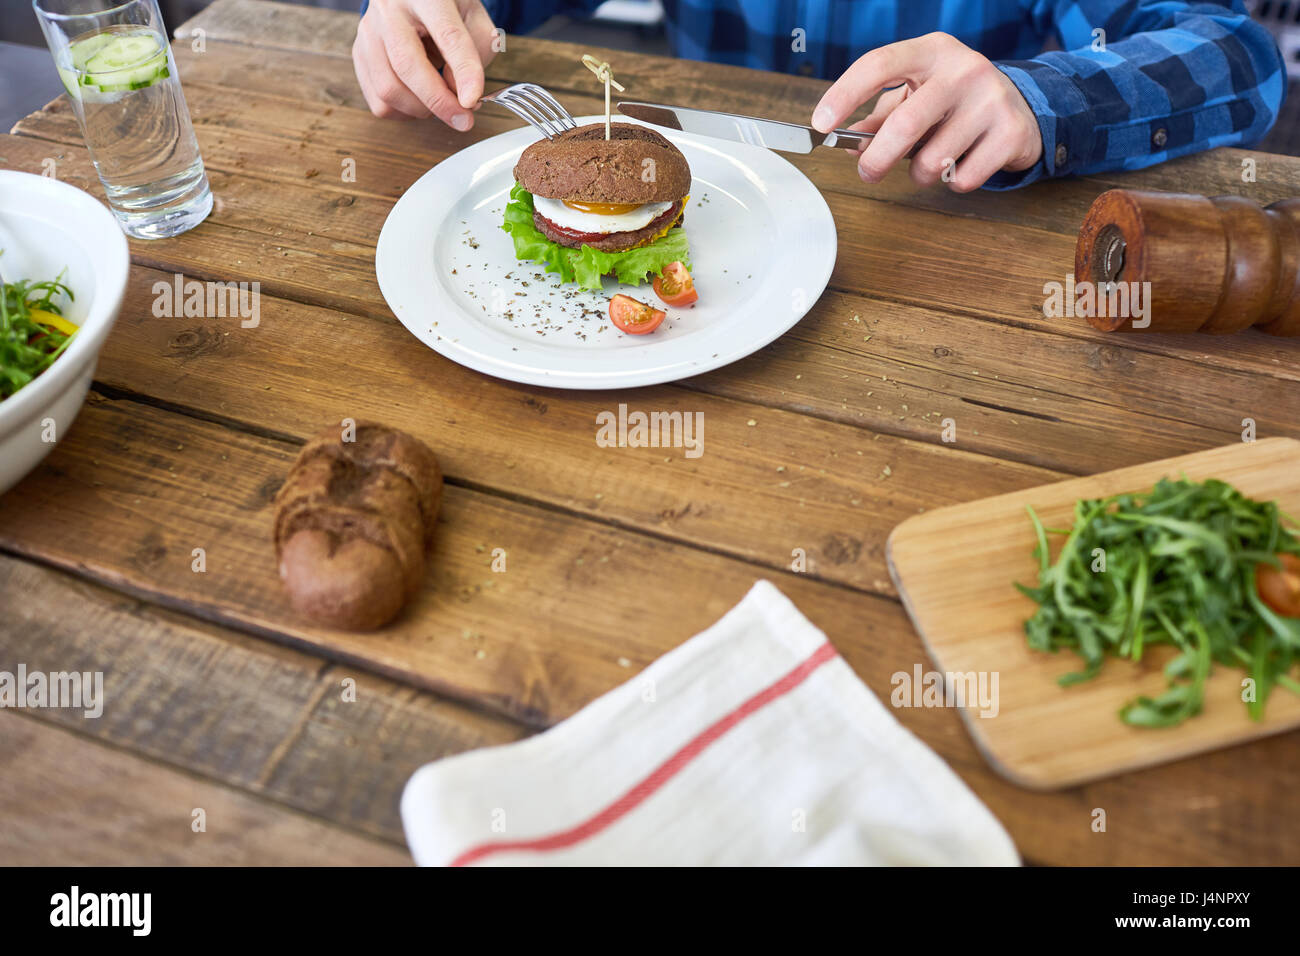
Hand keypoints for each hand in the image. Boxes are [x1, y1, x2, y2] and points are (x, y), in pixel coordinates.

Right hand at [353, 0, 498, 128]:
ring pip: (388, 88)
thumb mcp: (473, 17)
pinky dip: (403, 112)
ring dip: (420, 109)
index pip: (448, 35)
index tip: (472, 101)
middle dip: (438, 102)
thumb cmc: (445, 7)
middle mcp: (390, 11)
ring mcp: (369, 32)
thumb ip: (476, 51)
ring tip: (440, 102)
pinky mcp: (359, 54)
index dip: (463, 72)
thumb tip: (459, 95)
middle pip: (407, 65)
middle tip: (463, 119)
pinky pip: (378, 101)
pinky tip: (418, 101)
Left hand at [811, 33, 1042, 192]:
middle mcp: (964, 69)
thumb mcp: (918, 94)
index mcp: (932, 51)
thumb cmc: (956, 101)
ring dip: (920, 175)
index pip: (879, 64)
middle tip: (867, 172)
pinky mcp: (1011, 133)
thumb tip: (849, 144)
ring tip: (932, 161)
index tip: (822, 124)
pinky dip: (952, 183)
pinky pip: (961, 179)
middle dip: (877, 159)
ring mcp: (992, 100)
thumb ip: (881, 117)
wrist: (1023, 106)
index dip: (844, 94)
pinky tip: (963, 163)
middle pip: (905, 124)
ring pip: (932, 161)